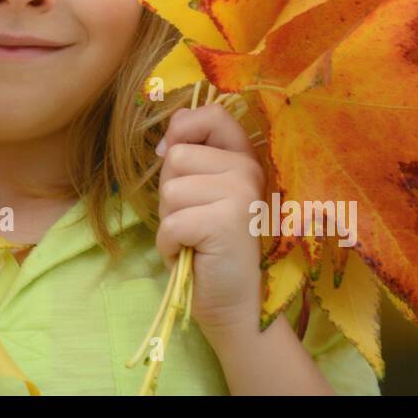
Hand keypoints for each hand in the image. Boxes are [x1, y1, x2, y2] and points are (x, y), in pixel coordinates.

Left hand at [154, 103, 265, 335]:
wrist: (233, 303)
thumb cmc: (208, 246)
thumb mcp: (200, 192)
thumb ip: (190, 156)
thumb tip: (170, 131)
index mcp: (244, 158)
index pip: (212, 114)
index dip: (183, 129)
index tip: (173, 156)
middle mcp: (248, 170)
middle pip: (177, 157)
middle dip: (170, 193)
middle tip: (193, 220)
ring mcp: (241, 194)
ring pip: (170, 189)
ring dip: (169, 220)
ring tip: (193, 238)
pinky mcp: (227, 222)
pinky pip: (171, 222)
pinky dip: (169, 244)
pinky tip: (191, 255)